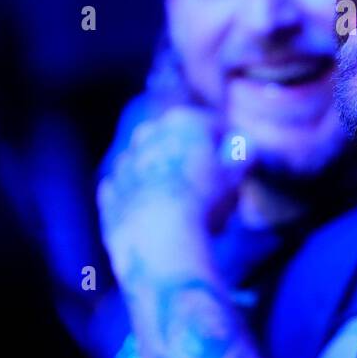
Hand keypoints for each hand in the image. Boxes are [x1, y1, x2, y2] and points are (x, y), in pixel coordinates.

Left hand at [97, 107, 244, 284]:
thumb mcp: (234, 177)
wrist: (159, 237)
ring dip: (166, 177)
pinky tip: (159, 217)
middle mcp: (148, 133)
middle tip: (211, 187)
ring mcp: (124, 162)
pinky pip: (130, 190)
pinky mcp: (109, 192)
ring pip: (152, 164)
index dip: (229, 145)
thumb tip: (247, 145)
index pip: (213, 125)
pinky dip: (142, 198)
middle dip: (192, 159)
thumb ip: (242, 156)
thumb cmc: (204, 200)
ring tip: (187, 206)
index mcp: (182, 120)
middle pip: (178, 142)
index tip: (238, 164)